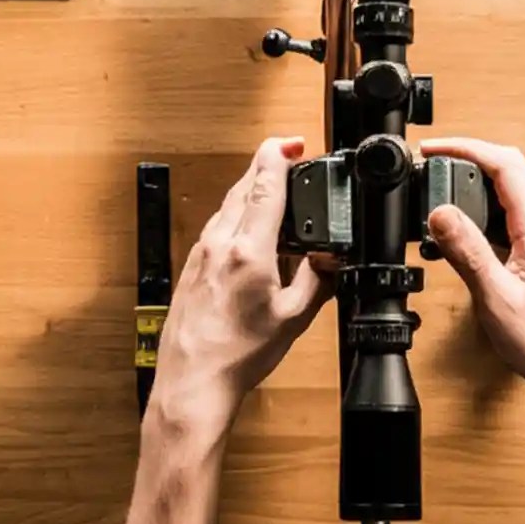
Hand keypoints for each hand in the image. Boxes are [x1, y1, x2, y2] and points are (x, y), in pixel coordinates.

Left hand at [149, 137, 332, 427]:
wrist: (193, 381)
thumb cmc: (237, 355)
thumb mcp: (294, 317)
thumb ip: (318, 281)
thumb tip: (332, 262)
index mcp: (248, 250)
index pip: (264, 183)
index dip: (280, 154)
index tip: (294, 142)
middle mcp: (219, 244)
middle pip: (243, 186)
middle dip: (268, 168)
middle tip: (292, 160)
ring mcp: (200, 253)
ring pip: (228, 205)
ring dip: (252, 193)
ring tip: (277, 199)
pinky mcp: (191, 266)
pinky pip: (217, 227)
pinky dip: (238, 219)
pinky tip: (252, 238)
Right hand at [421, 138, 524, 407]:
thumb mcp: (494, 294)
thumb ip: (465, 249)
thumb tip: (439, 211)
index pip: (503, 162)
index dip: (464, 147)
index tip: (431, 149)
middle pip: (509, 169)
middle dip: (468, 160)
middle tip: (430, 167)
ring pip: (512, 192)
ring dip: (477, 187)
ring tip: (441, 197)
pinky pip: (515, 215)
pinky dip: (486, 211)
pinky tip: (465, 231)